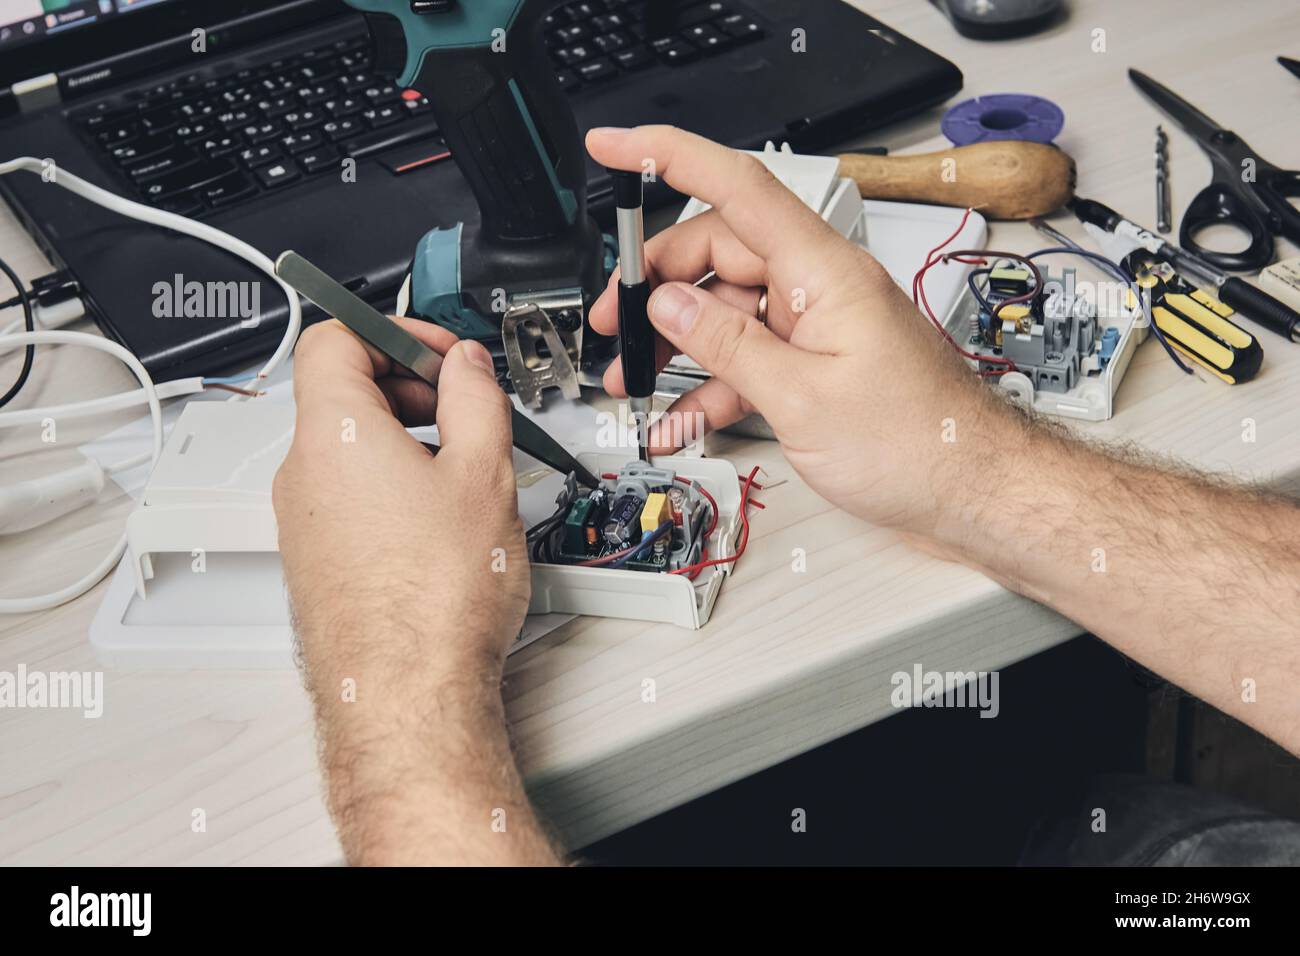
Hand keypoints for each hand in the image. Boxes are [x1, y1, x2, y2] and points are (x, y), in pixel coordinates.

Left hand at [273, 320, 529, 708]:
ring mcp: (302, 522)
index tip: (441, 353)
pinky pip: (347, 498)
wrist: (406, 697)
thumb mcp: (482, 475)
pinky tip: (440, 521)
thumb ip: (475, 400)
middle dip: (408, 386)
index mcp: (333, 435)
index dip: (394, 331)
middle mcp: (302, 475)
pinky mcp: (315, 563)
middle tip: (463, 408)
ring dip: (404, 439)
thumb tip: (467, 367)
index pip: (334, 339)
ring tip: (463, 472)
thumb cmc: (433, 603)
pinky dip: (390, 486)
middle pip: (341, 392)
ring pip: (347, 449)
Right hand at [587, 126, 1006, 537]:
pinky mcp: (816, 358)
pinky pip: (750, 353)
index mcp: (822, 271)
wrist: (970, 487)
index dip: (668, 155)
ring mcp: (817, 321)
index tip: (613, 143)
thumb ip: (726, 344)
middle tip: (616, 322)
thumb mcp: (801, 397)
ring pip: (727, 310)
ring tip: (636, 379)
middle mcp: (819, 284)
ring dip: (677, 345)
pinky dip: (713, 381)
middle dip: (656, 286)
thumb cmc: (918, 441)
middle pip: (717, 253)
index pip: (736, 187)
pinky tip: (685, 415)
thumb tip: (668, 304)